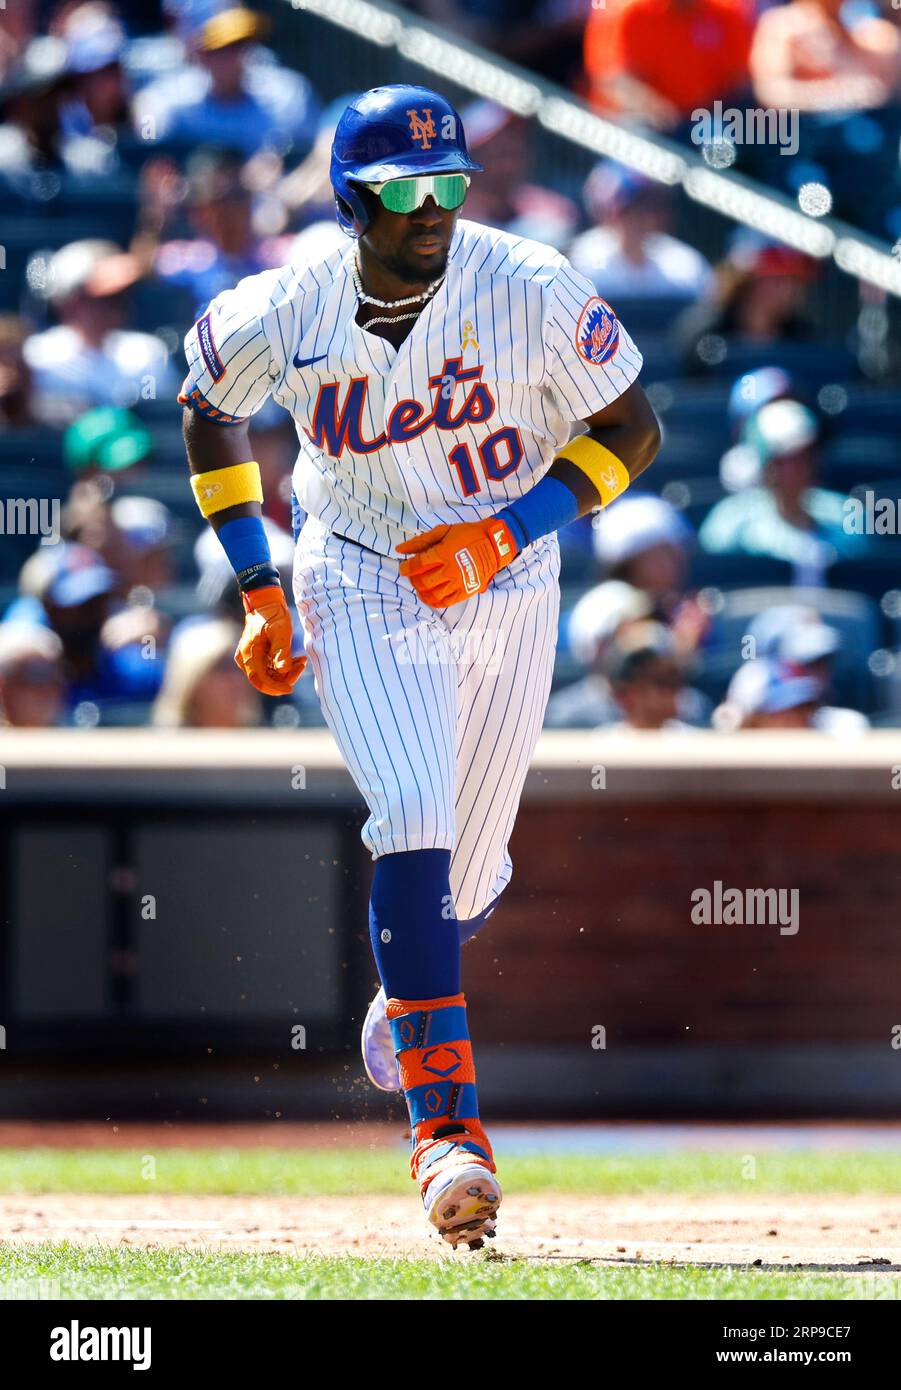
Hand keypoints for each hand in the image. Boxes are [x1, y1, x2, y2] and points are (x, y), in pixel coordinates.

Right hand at [235, 584, 306, 694]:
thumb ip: (281, 651)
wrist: (265, 601)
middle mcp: (246, 659)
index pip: (260, 680)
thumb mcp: (281, 631)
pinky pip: (269, 668)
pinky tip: (295, 658)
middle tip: (301, 666)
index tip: (290, 689)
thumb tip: (283, 670)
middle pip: (265, 680)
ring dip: (286, 672)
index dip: (275, 687)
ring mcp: (250, 658)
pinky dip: (283, 666)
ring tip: (301, 660)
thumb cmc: (272, 614)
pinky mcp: (257, 656)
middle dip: (285, 678)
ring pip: (269, 675)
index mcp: (249, 654)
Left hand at [396, 518, 517, 607]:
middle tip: (412, 576)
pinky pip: (445, 602)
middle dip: (413, 580)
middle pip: (423, 582)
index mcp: (443, 553)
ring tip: (420, 586)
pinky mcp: (465, 591)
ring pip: (432, 594)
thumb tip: (399, 549)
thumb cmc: (467, 535)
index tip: (403, 567)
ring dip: (421, 592)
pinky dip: (433, 602)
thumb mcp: (443, 531)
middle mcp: (450, 570)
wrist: (494, 544)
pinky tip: (429, 596)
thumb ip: (420, 541)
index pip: (417, 565)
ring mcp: (458, 582)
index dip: (406, 568)